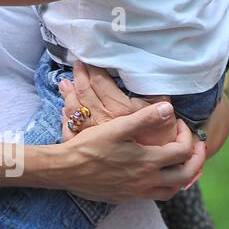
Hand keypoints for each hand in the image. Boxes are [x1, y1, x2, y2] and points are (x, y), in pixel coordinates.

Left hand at [58, 61, 176, 145]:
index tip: (89, 59)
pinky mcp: (88, 147)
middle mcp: (102, 120)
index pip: (100, 82)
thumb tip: (146, 73)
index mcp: (119, 109)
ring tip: (65, 83)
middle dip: (79, 77)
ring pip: (74, 110)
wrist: (154, 170)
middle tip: (77, 64)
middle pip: (84, 93)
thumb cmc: (160, 138)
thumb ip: (155, 93)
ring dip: (69, 95)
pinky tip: (64, 110)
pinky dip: (65, 118)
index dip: (93, 69)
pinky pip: (69, 130)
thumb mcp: (164, 112)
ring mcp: (92, 135)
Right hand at [59, 104, 204, 202]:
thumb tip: (169, 109)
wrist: (65, 169)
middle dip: (196, 161)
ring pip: (171, 190)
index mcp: (147, 162)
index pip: (182, 152)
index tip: (179, 125)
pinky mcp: (125, 197)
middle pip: (185, 176)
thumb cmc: (89, 146)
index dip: (188, 137)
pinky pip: (153, 195)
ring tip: (180, 163)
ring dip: (181, 177)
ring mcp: (135, 192)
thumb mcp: (117, 127)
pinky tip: (155, 173)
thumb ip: (145, 118)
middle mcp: (145, 181)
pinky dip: (163, 185)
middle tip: (196, 148)